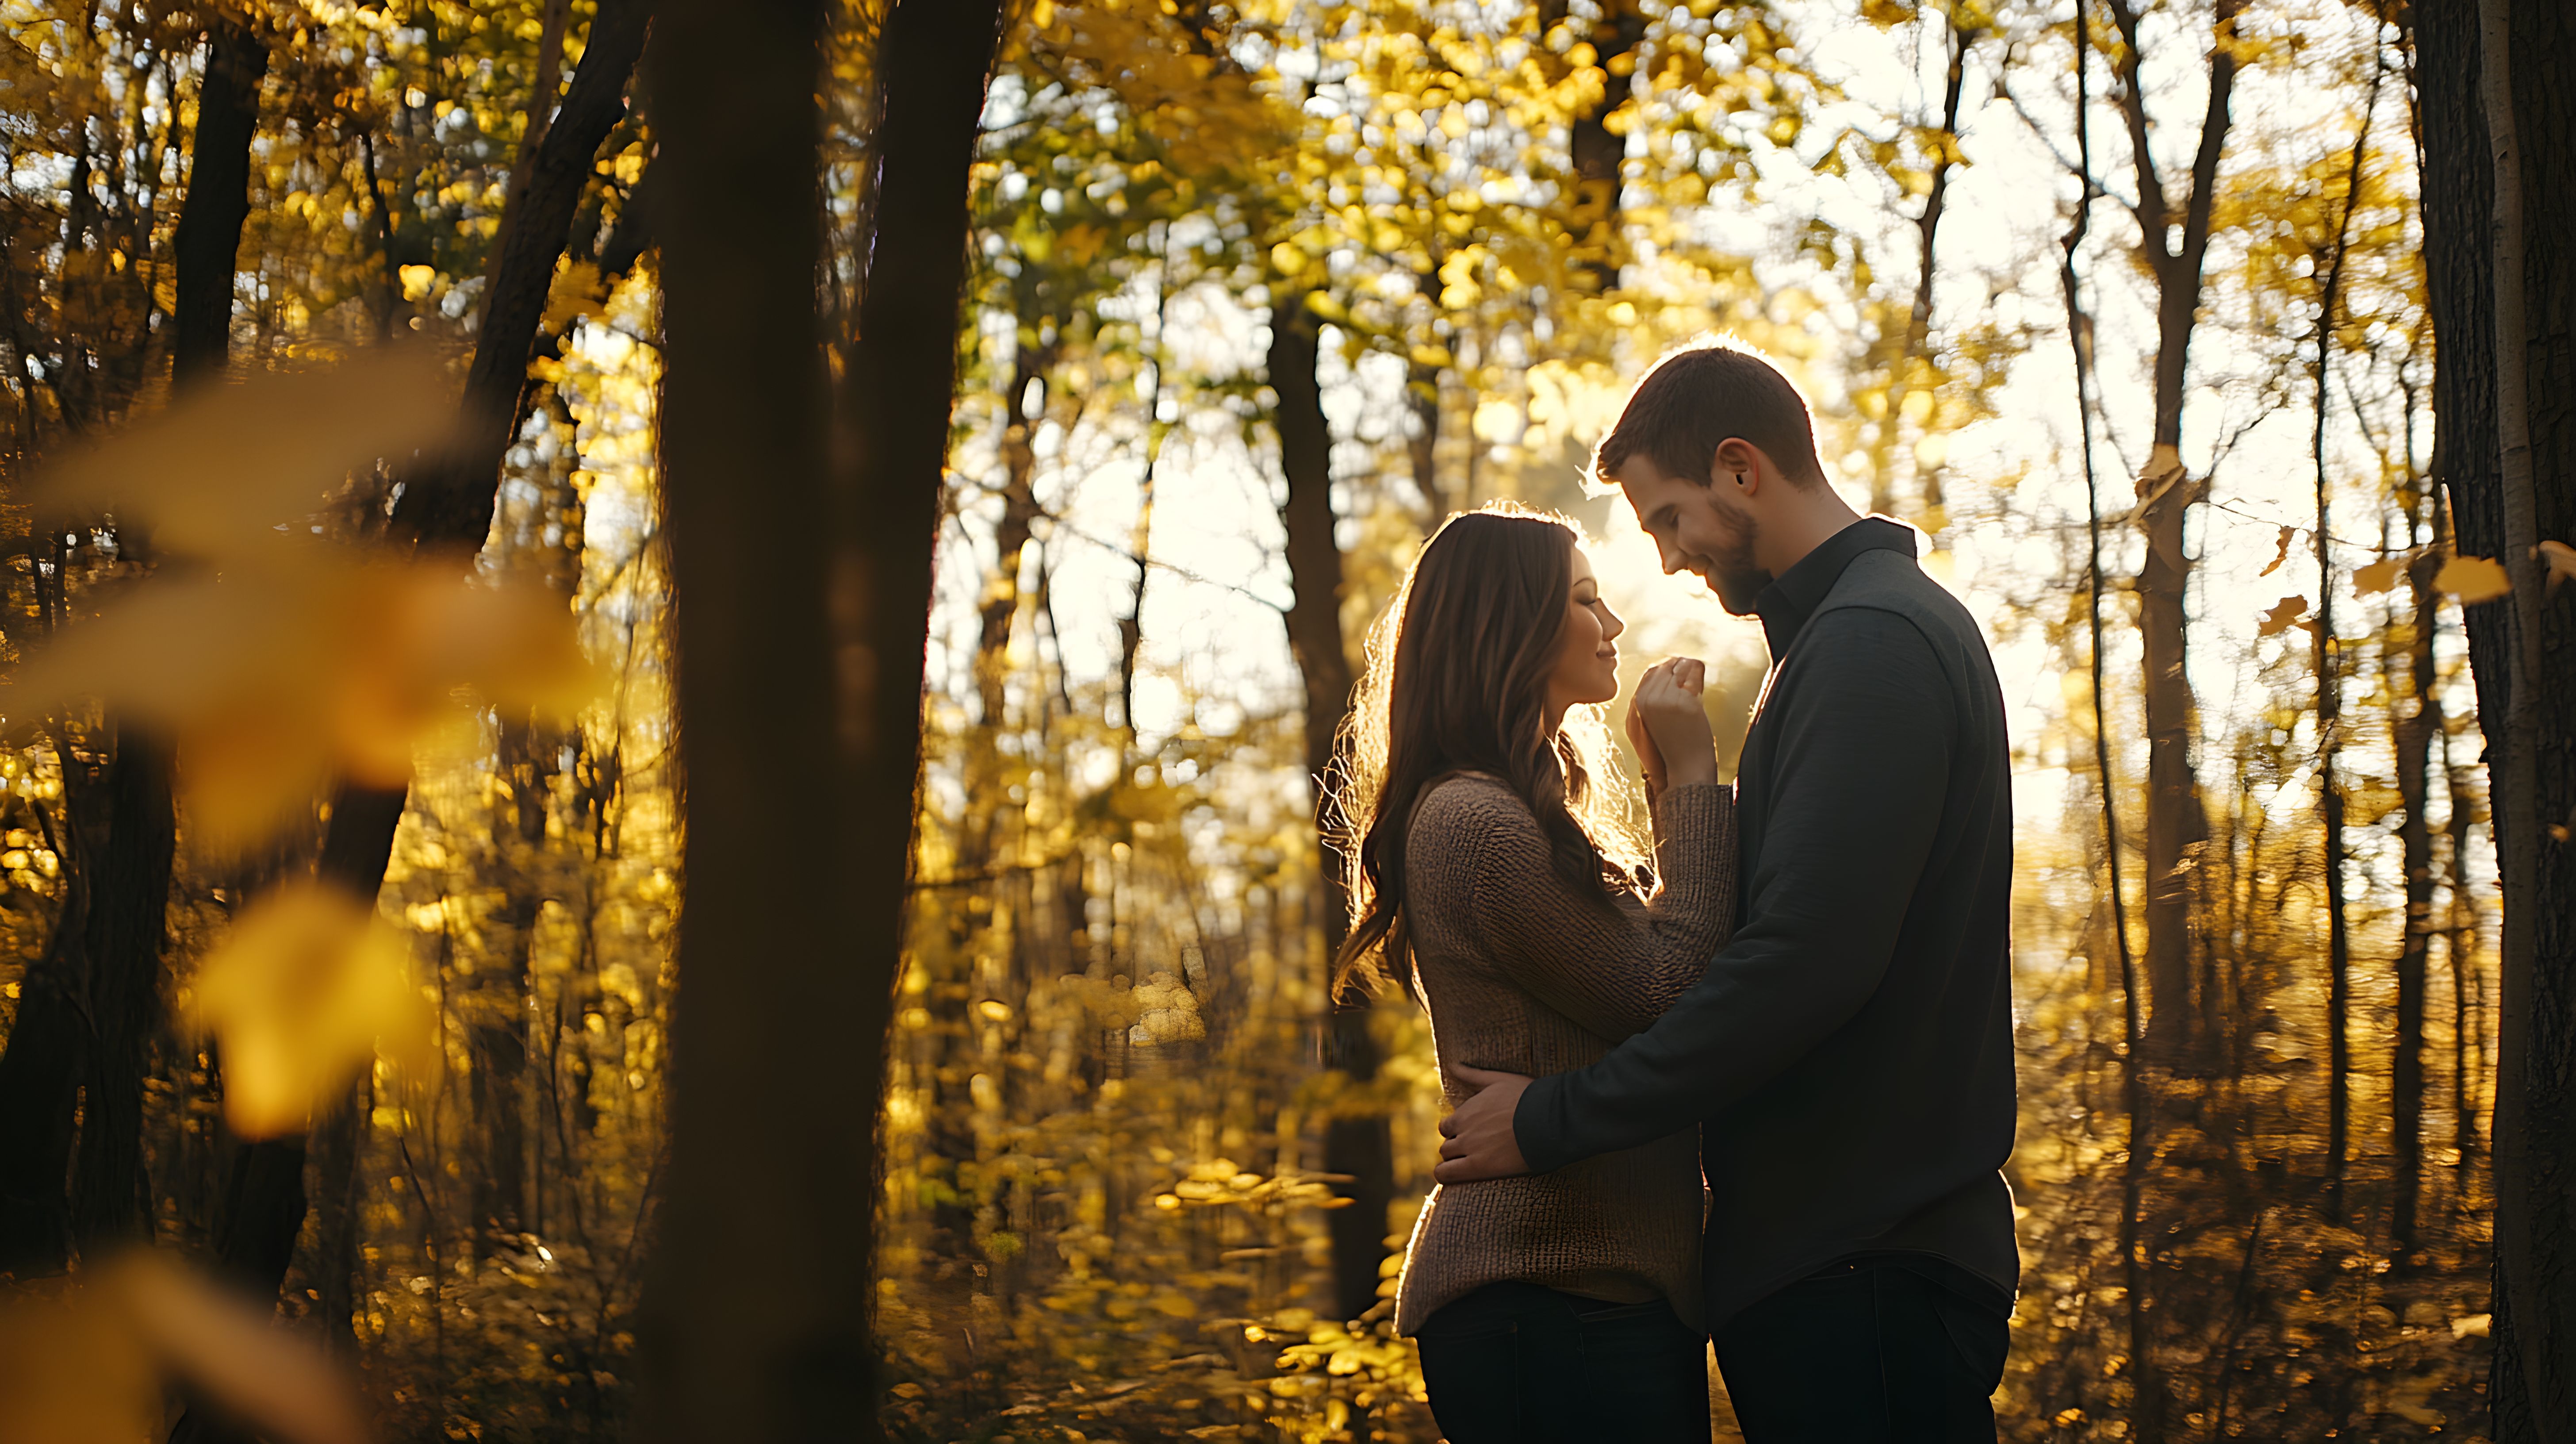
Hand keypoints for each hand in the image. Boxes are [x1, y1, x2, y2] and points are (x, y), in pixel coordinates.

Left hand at [1433, 1064, 1533, 1182]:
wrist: (1548, 1119)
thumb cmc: (1528, 1097)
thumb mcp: (1498, 1080)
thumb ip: (1473, 1075)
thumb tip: (1452, 1065)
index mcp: (1467, 1111)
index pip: (1448, 1125)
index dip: (1457, 1132)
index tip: (1469, 1136)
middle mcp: (1464, 1129)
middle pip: (1447, 1143)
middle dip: (1456, 1147)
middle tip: (1474, 1153)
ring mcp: (1469, 1148)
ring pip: (1447, 1158)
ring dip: (1454, 1161)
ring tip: (1469, 1165)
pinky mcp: (1478, 1167)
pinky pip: (1448, 1174)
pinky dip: (1444, 1175)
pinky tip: (1450, 1176)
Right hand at [1629, 658, 1716, 790]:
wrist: (1686, 770)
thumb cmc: (1673, 751)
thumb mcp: (1649, 726)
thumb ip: (1651, 703)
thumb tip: (1664, 677)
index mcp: (1636, 706)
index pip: (1650, 673)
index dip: (1666, 669)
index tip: (1678, 668)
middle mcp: (1646, 700)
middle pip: (1664, 668)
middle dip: (1679, 666)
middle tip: (1690, 668)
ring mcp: (1664, 699)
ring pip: (1679, 667)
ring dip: (1690, 669)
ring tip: (1696, 674)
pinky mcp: (1683, 701)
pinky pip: (1692, 674)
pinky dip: (1698, 673)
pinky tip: (1700, 678)